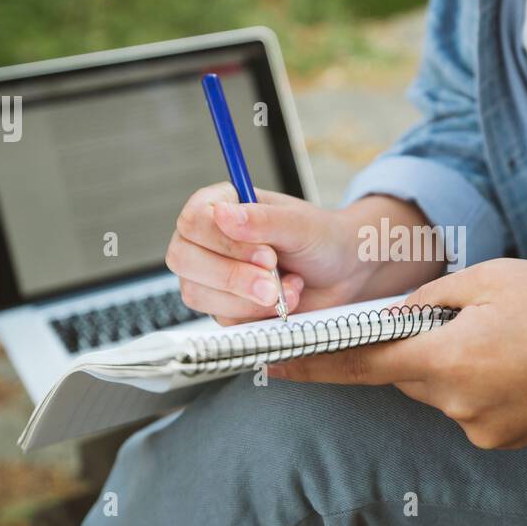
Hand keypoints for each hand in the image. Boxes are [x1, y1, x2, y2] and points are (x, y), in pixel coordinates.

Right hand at [165, 185, 440, 324]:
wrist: (342, 274)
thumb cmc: (321, 239)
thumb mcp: (300, 225)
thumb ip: (263, 220)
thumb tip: (223, 214)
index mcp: (219, 205)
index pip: (194, 222)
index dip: (225, 243)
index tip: (268, 255)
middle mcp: (206, 240)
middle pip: (184, 260)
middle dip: (233, 277)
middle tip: (273, 282)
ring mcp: (209, 275)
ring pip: (198, 294)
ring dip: (248, 299)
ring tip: (288, 288)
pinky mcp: (221, 307)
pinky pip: (221, 319)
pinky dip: (256, 315)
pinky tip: (283, 302)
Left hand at [269, 258, 526, 448]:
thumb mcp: (489, 280)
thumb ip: (427, 302)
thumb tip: (387, 320)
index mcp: (449, 360)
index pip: (361, 364)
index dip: (312, 364)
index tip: (269, 362)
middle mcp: (459, 406)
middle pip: (406, 375)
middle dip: (417, 346)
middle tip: (461, 316)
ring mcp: (483, 431)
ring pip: (438, 392)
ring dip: (451, 366)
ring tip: (505, 339)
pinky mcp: (504, 442)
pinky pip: (468, 411)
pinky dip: (477, 387)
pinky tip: (517, 365)